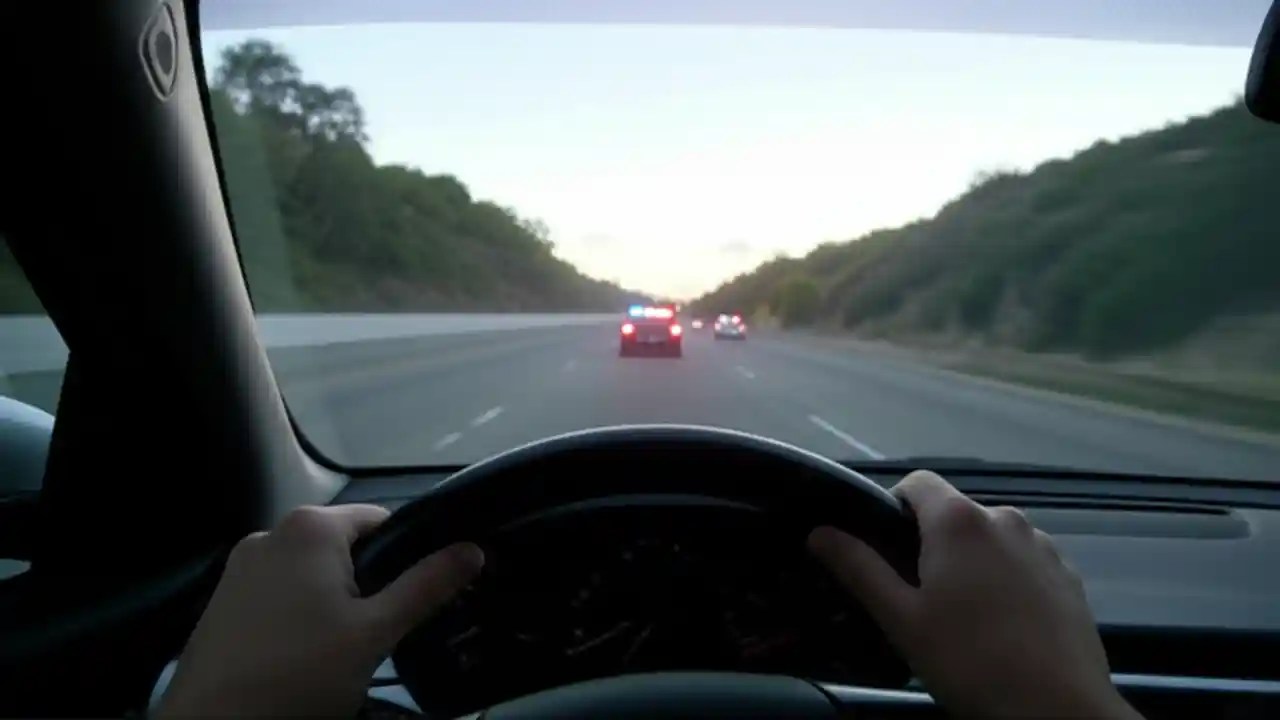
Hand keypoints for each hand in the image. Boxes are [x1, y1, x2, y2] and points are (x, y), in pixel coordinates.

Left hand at [157, 505, 483, 718]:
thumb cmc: (301, 673)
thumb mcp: (375, 632)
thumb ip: (426, 586)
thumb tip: (472, 549)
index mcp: (312, 527)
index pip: (381, 520)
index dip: (407, 555)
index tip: (415, 598)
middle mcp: (271, 532)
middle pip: (344, 546)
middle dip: (367, 583)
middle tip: (379, 631)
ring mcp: (239, 566)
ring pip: (310, 572)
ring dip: (332, 601)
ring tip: (341, 649)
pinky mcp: (222, 599)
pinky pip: (277, 592)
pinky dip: (297, 614)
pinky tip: (302, 655)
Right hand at [809, 471, 1140, 719]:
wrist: (1058, 710)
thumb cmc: (970, 661)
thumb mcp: (901, 619)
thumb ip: (859, 568)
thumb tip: (820, 532)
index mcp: (958, 520)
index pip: (916, 483)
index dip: (894, 507)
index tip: (887, 552)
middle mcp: (1005, 518)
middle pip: (954, 513)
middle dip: (933, 543)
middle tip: (920, 597)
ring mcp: (1043, 546)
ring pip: (991, 538)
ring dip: (972, 562)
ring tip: (966, 617)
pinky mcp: (1068, 575)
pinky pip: (1024, 561)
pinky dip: (1008, 579)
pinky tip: (1005, 626)